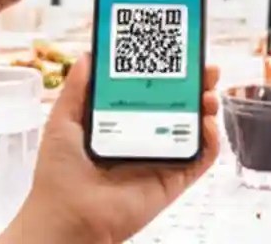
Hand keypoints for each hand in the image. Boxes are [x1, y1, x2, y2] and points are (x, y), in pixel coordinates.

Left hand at [0, 56, 221, 243]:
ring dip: (206, 107)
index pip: (148, 90)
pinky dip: (211, 141)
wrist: (68, 219)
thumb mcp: (63, 121)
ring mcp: (161, 158)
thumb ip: (77, 88)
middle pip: (178, 105)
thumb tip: (88, 54)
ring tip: (207, 93)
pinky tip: (207, 124)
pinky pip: (201, 158)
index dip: (164, 71)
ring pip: (194, 128)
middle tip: (202, 68)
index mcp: (120, 121)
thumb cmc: (59, 176)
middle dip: (194, 84)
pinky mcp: (173, 179)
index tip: (173, 50)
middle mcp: (144, 137)